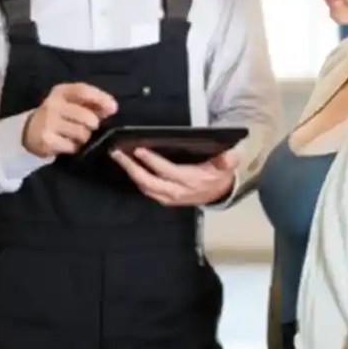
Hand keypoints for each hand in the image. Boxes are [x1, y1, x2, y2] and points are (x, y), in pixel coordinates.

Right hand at [22, 83, 117, 157]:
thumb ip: (92, 103)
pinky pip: (73, 146)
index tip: (113, 108)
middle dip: (93, 125)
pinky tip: (66, 143)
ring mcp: (48, 122)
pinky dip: (74, 147)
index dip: (100, 99)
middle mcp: (52, 104)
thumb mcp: (72, 103)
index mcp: (61, 91)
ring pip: (82, 133)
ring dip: (84, 137)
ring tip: (74, 135)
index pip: (83, 91)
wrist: (30, 131)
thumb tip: (112, 107)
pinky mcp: (46, 140)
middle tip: (87, 127)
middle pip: (87, 117)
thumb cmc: (59, 115)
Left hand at [109, 146, 237, 206]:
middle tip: (118, 154)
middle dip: (132, 168)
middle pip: (150, 182)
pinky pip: (148, 190)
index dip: (152, 161)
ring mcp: (170, 197)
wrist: (220, 193)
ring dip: (131, 173)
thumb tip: (229, 156)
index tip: (139, 150)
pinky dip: (137, 180)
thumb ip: (228, 160)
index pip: (167, 171)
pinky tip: (129, 168)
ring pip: (146, 187)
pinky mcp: (166, 199)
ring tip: (119, 158)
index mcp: (191, 180)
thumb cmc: (219, 174)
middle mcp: (178, 191)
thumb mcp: (228, 164)